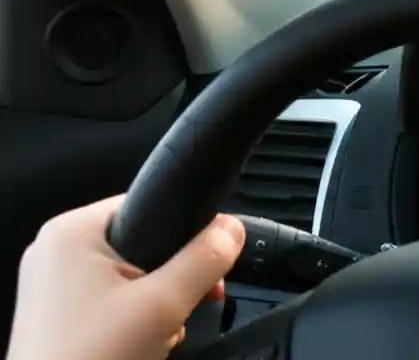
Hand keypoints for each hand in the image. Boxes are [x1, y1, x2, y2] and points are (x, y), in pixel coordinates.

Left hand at [6, 196, 244, 359]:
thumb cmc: (93, 357)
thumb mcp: (163, 305)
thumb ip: (204, 260)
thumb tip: (233, 228)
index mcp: (73, 231)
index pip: (150, 206)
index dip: (188, 233)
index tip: (210, 267)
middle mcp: (57, 251)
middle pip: (144, 244)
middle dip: (173, 279)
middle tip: (185, 308)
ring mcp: (53, 286)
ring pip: (131, 276)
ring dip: (157, 303)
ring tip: (158, 334)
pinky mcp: (57, 316)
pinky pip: (111, 300)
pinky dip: (134, 318)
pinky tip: (140, 344)